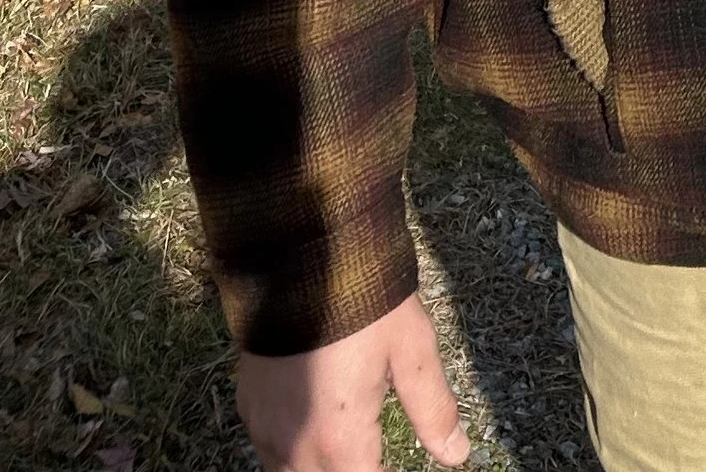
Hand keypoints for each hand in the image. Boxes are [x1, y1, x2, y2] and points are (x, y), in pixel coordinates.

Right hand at [235, 293, 469, 471]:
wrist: (301, 256)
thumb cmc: (367, 303)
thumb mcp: (412, 351)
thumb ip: (433, 410)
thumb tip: (457, 455)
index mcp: (339, 442)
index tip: (394, 461)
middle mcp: (294, 448)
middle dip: (353, 471)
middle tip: (374, 453)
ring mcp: (264, 431)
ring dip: (320, 468)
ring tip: (350, 450)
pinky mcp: (248, 409)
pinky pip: (269, 453)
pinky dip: (293, 455)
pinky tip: (316, 431)